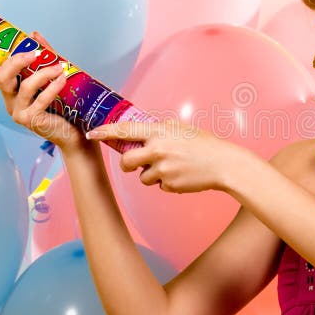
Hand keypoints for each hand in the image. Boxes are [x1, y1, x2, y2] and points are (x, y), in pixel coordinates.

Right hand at [0, 31, 84, 151]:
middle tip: (33, 52)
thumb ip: (42, 57)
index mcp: (10, 90)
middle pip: (2, 78)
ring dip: (43, 74)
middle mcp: (10, 101)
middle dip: (16, 61)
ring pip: (24, 87)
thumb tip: (34, 34)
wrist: (71, 132)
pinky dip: (52, 87)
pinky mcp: (31, 120)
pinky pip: (41, 99)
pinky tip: (62, 79)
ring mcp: (18, 112)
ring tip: (59, 67)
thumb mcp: (50, 77)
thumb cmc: (60, 104)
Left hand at [86, 120, 241, 192]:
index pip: (124, 130)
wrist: (223, 164)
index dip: (105, 132)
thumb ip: (160, 129)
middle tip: (136, 162)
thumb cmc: (203, 145)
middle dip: (128, 164)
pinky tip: (181, 175)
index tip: (91, 133)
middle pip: (126, 162)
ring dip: (152, 174)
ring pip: (143, 177)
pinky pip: (159, 186)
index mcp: (159, 132)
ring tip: (173, 167)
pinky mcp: (169, 185)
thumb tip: (143, 131)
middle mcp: (157, 150)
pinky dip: (166, 182)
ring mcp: (162, 169)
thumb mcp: (180, 128)